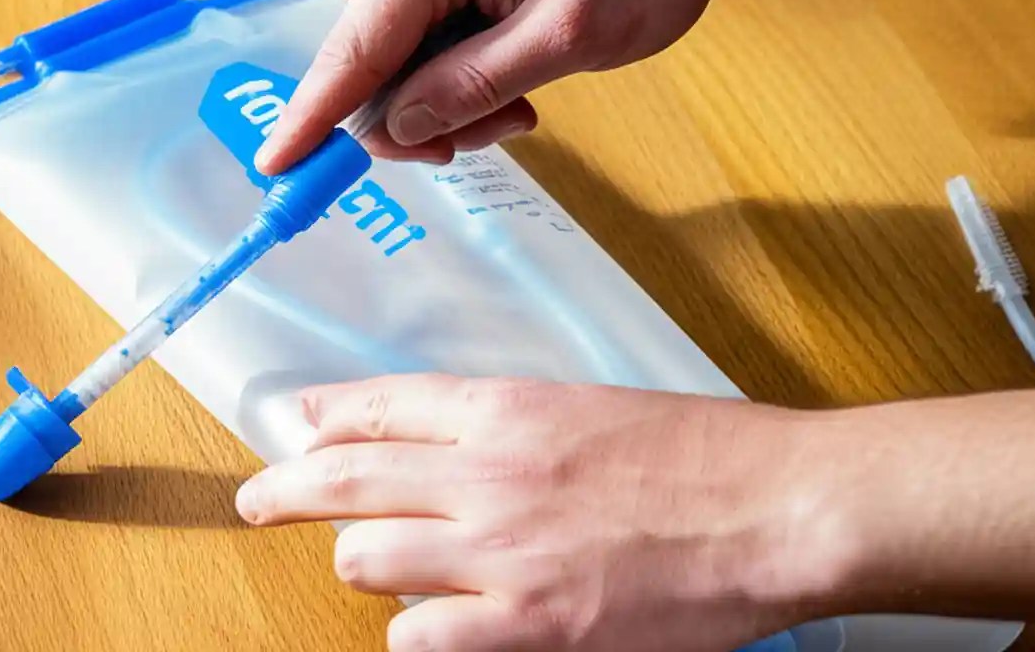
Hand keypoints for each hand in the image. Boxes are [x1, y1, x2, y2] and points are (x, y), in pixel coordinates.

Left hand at [234, 374, 850, 651]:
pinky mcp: (529, 626)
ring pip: (365, 559)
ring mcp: (501, 553)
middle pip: (342, 480)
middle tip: (257, 503)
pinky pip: (419, 637)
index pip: (379, 406)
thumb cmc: (705, 453)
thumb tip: (452, 444)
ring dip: (362, 564)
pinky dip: (417, 633)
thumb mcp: (595, 409)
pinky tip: (438, 626)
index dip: (322, 419)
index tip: (295, 430)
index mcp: (509, 408)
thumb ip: (512, 426)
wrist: (777, 508)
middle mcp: (487, 473)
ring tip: (375, 568)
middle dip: (281, 492)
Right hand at [254, 0, 773, 169]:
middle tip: (507, 129)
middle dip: (423, 116)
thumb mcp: (572, 33)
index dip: (314, 118)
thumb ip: (479, 84)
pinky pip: (428, 33)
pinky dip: (462, 69)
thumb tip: (402, 127)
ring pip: (402, 56)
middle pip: (373, 62)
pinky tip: (513, 72)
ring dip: (452, 96)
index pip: (355, 50)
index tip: (276, 167)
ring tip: (526, 99)